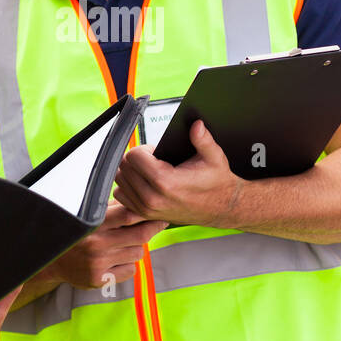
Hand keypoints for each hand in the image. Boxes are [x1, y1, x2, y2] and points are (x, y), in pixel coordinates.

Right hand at [41, 202, 167, 289]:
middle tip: (159, 223)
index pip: (128, 215)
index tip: (156, 211)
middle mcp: (96, 243)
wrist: (52, 260)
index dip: (146, 213)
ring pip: (138, 253)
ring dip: (137, 247)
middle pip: (140, 236)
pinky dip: (129, 264)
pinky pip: (130, 270)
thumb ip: (112, 209)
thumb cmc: (76, 233)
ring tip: (125, 244)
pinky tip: (117, 259)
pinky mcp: (99, 280)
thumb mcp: (89, 215)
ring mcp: (98, 263)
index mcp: (94, 223)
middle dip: (153, 228)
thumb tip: (139, 201)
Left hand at [113, 120, 245, 227]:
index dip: (144, 149)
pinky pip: (121, 195)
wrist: (221, 208)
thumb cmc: (216, 183)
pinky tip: (144, 182)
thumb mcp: (214, 158)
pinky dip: (128, 185)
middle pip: (124, 167)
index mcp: (166, 182)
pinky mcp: (144, 215)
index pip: (133, 156)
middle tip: (154, 160)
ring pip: (119, 180)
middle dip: (136, 158)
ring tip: (149, 170)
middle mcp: (152, 198)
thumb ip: (203, 140)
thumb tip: (196, 125)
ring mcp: (146, 209)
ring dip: (130, 171)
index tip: (156, 151)